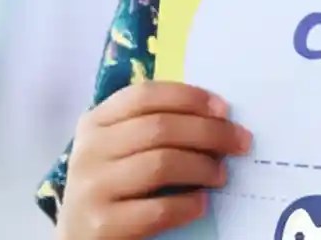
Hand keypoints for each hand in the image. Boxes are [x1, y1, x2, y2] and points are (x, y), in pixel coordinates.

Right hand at [56, 82, 252, 239]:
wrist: (79, 238)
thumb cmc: (110, 186)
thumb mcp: (118, 149)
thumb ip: (150, 128)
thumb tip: (216, 117)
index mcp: (94, 122)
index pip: (145, 95)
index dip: (189, 97)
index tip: (223, 108)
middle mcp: (88, 150)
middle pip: (160, 128)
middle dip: (210, 132)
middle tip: (240, 141)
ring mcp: (91, 188)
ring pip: (161, 164)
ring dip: (202, 167)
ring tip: (221, 175)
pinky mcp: (101, 225)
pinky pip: (157, 209)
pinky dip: (187, 204)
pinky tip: (201, 204)